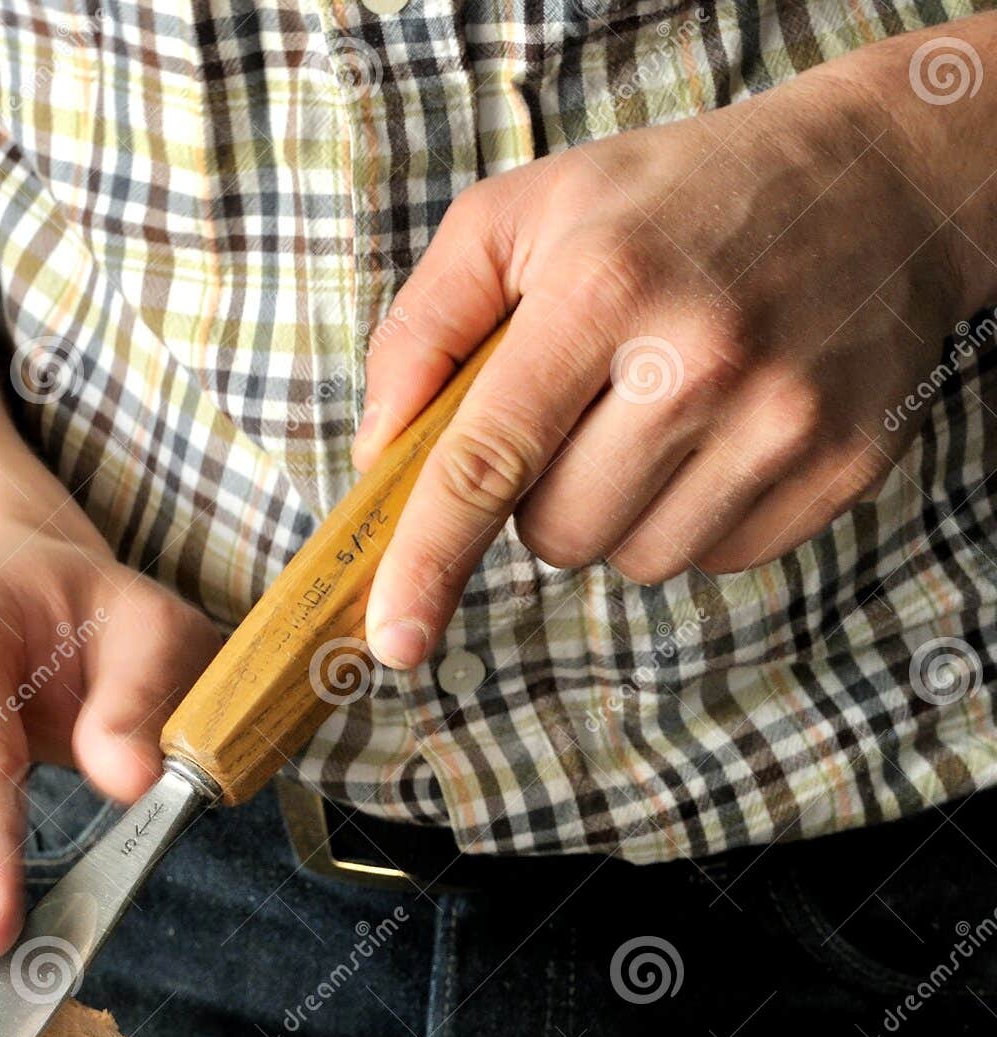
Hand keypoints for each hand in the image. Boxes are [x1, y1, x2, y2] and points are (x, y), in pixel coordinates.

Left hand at [353, 27, 991, 669]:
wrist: (875, 178)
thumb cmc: (667, 204)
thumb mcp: (524, 213)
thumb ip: (425, 327)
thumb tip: (380, 455)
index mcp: (603, 286)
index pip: (488, 458)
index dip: (428, 559)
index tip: (393, 639)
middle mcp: (701, 359)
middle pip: (557, 534)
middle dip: (543, 497)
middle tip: (586, 409)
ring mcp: (784, 420)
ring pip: (635, 561)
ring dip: (622, 511)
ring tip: (662, 411)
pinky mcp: (843, 467)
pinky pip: (716, 561)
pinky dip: (697, 517)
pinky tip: (724, 433)